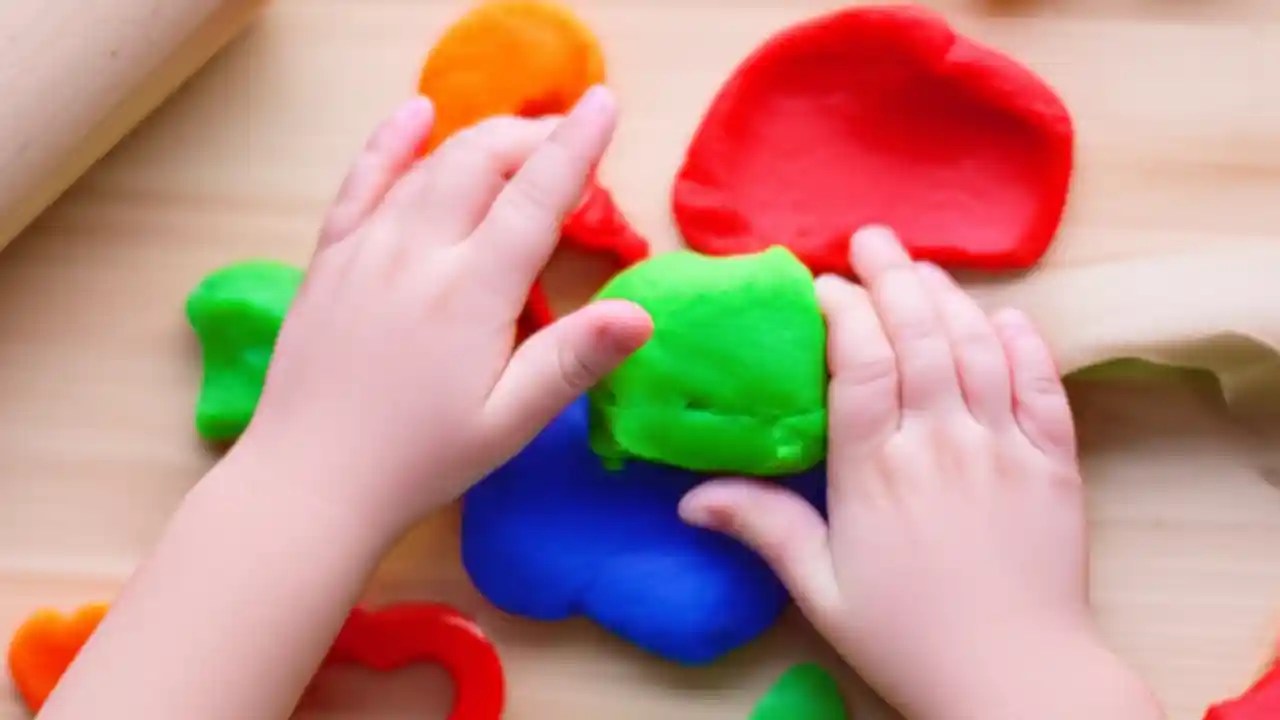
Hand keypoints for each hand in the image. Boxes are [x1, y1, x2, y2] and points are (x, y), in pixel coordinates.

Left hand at [237, 89, 651, 537]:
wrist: (309, 481)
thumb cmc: (421, 460)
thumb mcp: (509, 423)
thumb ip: (571, 361)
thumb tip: (641, 314)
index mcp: (470, 292)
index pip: (535, 196)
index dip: (576, 146)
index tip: (606, 102)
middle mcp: (417, 252)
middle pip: (481, 161)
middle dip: (531, 136)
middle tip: (569, 138)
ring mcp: (366, 248)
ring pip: (431, 165)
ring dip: (482, 141)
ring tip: (520, 139)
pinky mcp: (330, 258)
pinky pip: (362, 180)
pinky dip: (393, 141)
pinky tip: (416, 113)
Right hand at [681, 227, 1161, 718]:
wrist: (1016, 681)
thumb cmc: (907, 639)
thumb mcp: (821, 590)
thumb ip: (764, 528)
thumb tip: (690, 496)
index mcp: (876, 471)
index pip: (859, 364)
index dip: (842, 312)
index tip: (824, 284)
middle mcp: (941, 443)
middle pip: (918, 335)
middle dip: (892, 276)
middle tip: (871, 238)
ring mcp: (1004, 448)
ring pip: (975, 347)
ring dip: (948, 297)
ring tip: (922, 268)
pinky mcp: (1055, 463)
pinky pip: (1042, 386)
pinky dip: (1023, 344)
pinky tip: (1003, 318)